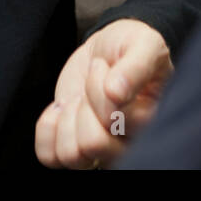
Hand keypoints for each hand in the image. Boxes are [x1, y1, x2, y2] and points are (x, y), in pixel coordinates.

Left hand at [34, 18, 170, 168]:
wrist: (107, 51)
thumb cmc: (130, 47)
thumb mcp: (144, 43)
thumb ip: (137, 65)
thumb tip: (117, 93)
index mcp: (152, 124)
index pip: (114, 120)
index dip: (99, 88)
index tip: (106, 66)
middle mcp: (129, 146)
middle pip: (92, 144)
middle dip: (84, 105)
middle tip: (91, 84)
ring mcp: (100, 151)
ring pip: (71, 156)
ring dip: (67, 118)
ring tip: (80, 98)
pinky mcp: (73, 149)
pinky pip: (49, 157)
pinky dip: (48, 128)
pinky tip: (62, 109)